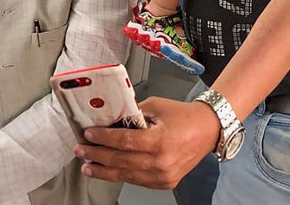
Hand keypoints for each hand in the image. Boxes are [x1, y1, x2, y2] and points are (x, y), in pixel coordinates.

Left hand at [74, 97, 219, 188]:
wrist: (207, 130)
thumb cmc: (184, 116)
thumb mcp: (156, 107)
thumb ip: (132, 113)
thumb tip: (110, 118)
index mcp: (159, 140)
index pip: (123, 142)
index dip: (103, 139)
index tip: (89, 135)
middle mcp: (161, 162)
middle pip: (120, 161)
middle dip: (96, 156)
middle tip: (81, 151)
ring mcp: (162, 176)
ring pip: (126, 175)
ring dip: (104, 170)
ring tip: (88, 165)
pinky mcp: (164, 183)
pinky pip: (137, 180)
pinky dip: (122, 174)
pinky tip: (109, 170)